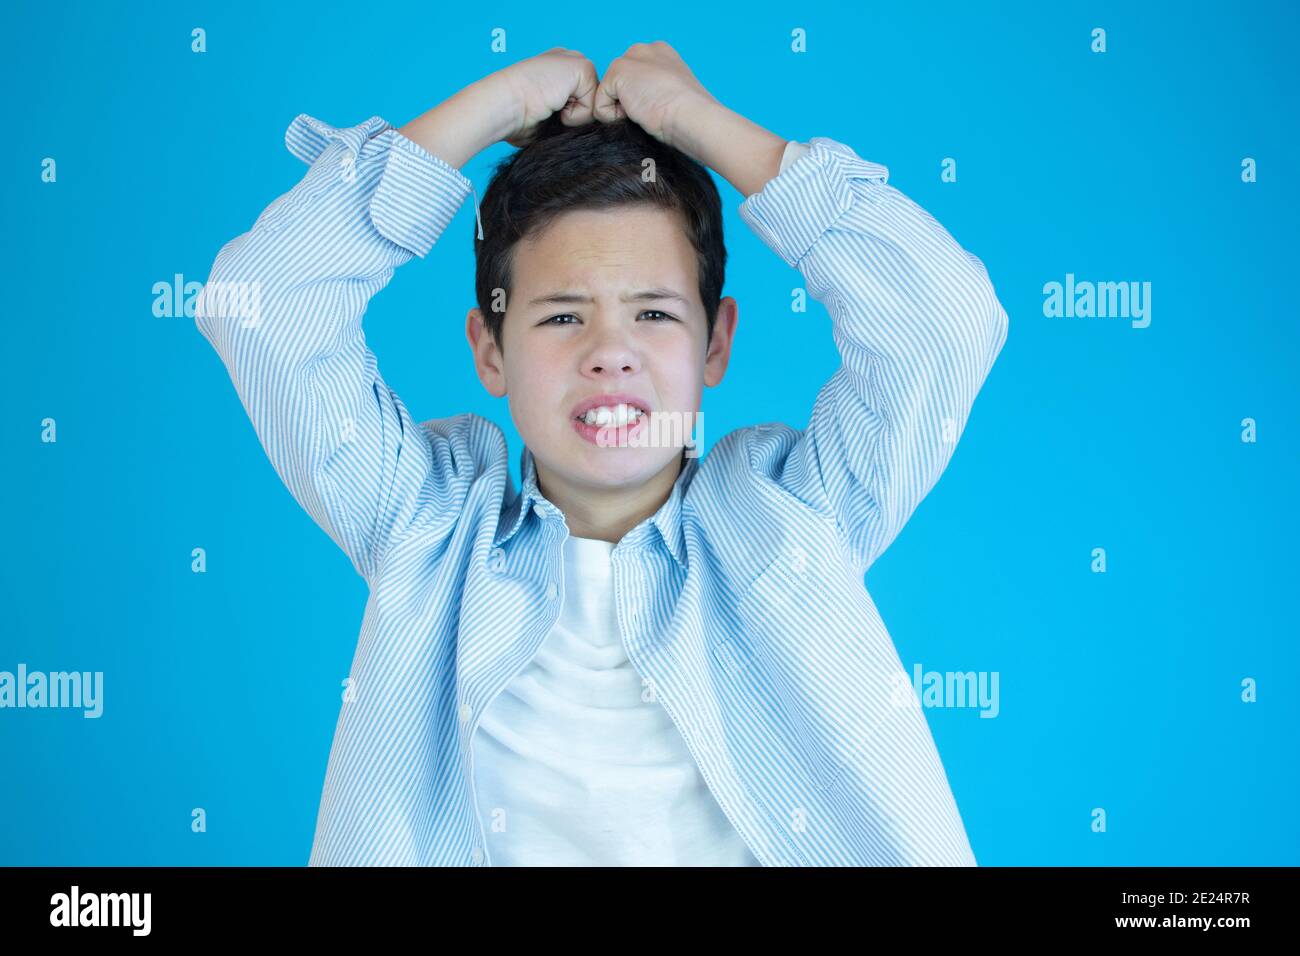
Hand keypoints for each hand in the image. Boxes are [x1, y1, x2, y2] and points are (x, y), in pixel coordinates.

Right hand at [398, 47, 598, 166]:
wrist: (503, 104)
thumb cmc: (514, 118)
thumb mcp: (543, 116)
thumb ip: (563, 117)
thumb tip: (581, 135)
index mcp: (556, 71)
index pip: (581, 101)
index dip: (569, 118)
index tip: (545, 113)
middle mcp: (567, 62)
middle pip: (591, 103)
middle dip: (574, 116)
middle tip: (547, 109)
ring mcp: (574, 61)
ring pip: (594, 104)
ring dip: (573, 116)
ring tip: (549, 106)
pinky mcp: (582, 68)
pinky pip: (593, 106)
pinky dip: (574, 115)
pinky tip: (553, 104)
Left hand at [593, 41, 717, 147]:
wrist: (693, 117)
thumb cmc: (690, 117)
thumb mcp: (674, 95)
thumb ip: (654, 90)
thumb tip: (637, 106)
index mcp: (660, 53)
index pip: (633, 79)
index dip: (639, 100)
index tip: (658, 109)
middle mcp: (643, 49)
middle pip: (617, 86)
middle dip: (627, 103)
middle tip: (652, 111)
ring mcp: (629, 59)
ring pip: (608, 96)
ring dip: (622, 111)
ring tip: (647, 112)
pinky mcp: (617, 72)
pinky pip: (600, 105)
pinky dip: (614, 117)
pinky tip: (638, 113)